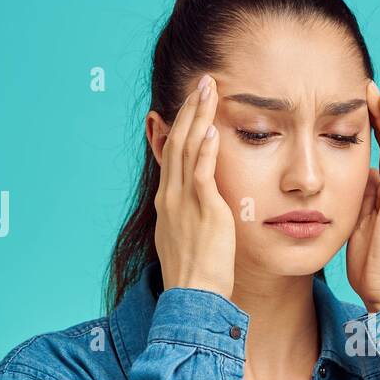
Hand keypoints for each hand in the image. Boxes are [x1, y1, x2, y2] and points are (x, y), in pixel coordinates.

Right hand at [153, 73, 234, 298]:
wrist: (192, 297)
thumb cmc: (196, 276)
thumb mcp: (188, 240)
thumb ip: (193, 219)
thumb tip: (202, 213)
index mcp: (168, 202)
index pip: (171, 154)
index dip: (179, 126)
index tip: (187, 104)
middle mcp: (170, 197)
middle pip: (177, 142)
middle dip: (189, 109)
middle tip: (202, 82)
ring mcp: (183, 201)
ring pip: (187, 149)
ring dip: (198, 116)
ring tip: (208, 90)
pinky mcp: (203, 210)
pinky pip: (201, 172)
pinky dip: (205, 148)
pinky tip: (212, 127)